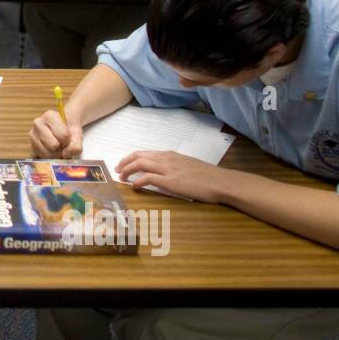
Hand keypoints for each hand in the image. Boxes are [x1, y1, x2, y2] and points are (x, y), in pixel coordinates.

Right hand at [29, 109, 83, 157]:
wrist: (63, 127)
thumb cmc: (69, 128)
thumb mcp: (77, 133)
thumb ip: (75, 146)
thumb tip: (64, 155)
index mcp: (49, 116)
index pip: (63, 135)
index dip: (68, 140)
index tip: (68, 137)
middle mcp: (38, 123)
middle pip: (53, 145)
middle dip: (61, 148)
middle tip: (63, 144)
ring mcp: (32, 135)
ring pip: (47, 153)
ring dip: (55, 154)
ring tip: (58, 147)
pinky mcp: (31, 146)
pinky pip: (42, 157)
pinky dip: (50, 157)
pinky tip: (52, 151)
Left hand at [116, 151, 230, 202]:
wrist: (221, 182)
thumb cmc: (208, 177)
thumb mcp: (188, 166)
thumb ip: (175, 166)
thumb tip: (165, 172)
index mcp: (171, 155)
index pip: (145, 153)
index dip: (132, 158)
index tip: (124, 164)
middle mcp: (167, 159)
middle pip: (138, 156)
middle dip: (125, 162)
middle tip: (117, 170)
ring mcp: (168, 169)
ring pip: (140, 164)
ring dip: (128, 170)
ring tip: (122, 177)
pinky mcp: (170, 181)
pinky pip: (147, 178)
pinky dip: (137, 181)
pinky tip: (134, 187)